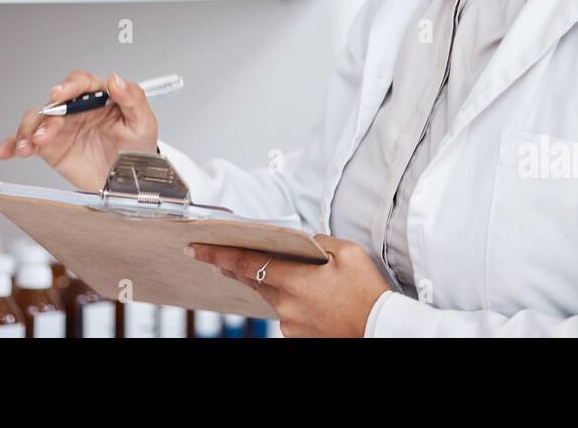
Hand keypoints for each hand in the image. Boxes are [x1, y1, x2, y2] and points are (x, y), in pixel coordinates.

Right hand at [0, 70, 158, 191]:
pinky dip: (12, 145)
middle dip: (48, 113)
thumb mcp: (144, 123)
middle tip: (48, 129)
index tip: (62, 92)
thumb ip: (133, 99)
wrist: (129, 182)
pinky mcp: (50, 148)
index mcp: (99, 97)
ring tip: (29, 146)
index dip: (70, 85)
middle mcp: (77, 109)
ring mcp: (61, 128)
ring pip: (36, 120)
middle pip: (54, 102)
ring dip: (28, 130)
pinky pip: (27, 143)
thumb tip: (117, 80)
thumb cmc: (137, 148)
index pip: (81, 83)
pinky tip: (4, 151)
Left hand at [186, 236, 390, 337]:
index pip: (245, 262)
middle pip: (252, 279)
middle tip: (215, 257)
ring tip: (291, 275)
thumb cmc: (368, 293)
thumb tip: (303, 241)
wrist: (382, 330)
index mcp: (295, 280)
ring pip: (272, 297)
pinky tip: (310, 297)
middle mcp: (286, 305)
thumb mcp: (348, 253)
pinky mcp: (297, 337)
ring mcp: (290, 324)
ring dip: (272, 284)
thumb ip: (319, 241)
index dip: (217, 254)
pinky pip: (286, 313)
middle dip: (233, 266)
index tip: (194, 248)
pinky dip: (290, 301)